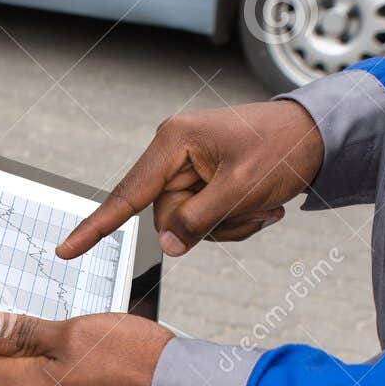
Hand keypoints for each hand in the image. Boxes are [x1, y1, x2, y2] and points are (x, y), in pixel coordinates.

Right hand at [57, 100, 323, 259]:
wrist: (318, 135)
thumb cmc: (283, 148)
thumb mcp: (242, 188)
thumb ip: (200, 220)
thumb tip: (170, 246)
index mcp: (174, 142)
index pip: (126, 195)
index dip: (96, 226)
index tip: (66, 250)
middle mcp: (174, 153)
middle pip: (166, 216)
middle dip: (208, 225)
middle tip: (252, 210)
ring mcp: (188, 167)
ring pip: (188, 223)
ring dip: (227, 226)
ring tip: (264, 206)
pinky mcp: (204, 179)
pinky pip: (204, 219)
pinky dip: (234, 221)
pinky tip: (263, 205)